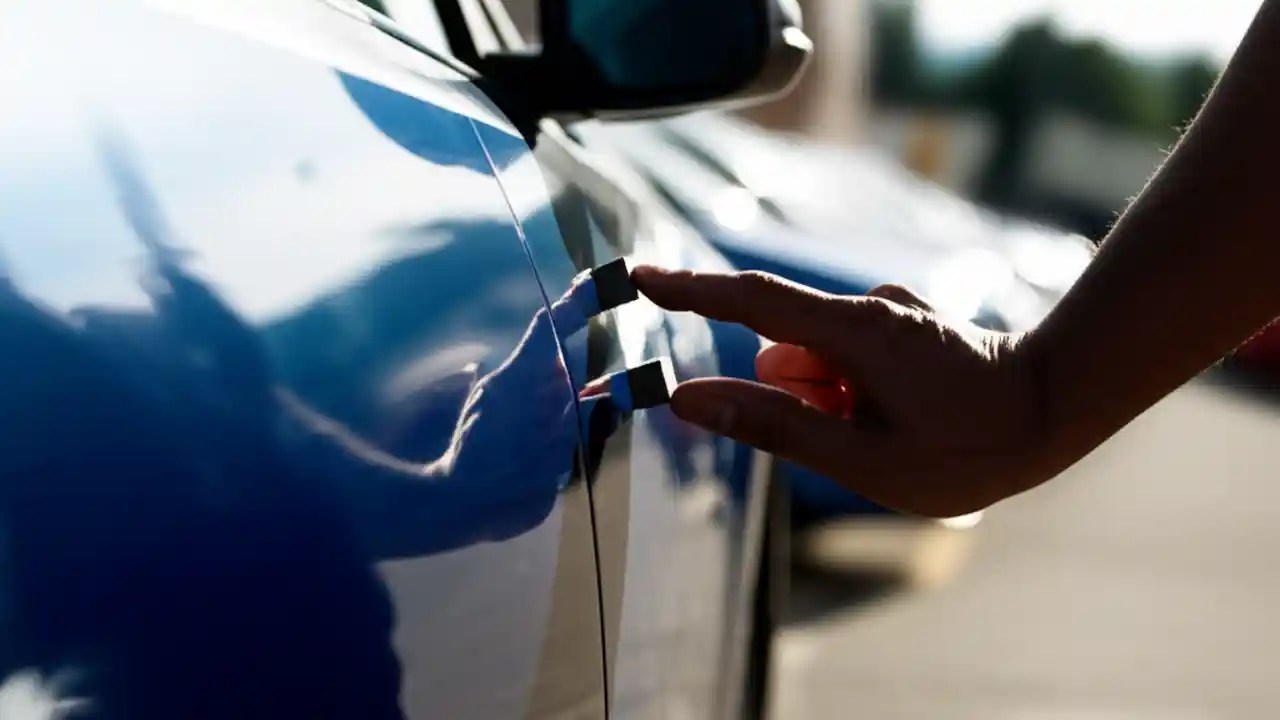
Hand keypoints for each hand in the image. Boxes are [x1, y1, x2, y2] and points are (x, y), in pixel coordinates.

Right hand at [632, 266, 1064, 517]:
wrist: (1058, 409)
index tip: (638, 276)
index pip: (749, 301)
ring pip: (815, 363)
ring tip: (890, 433)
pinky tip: (903, 419)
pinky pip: (845, 361)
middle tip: (857, 437)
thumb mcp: (864, 458)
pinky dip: (851, 393)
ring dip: (827, 402)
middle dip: (796, 398)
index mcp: (853, 332)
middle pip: (783, 351)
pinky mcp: (900, 328)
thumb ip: (772, 427)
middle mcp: (866, 310)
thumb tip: (691, 401)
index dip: (689, 290)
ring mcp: (887, 317)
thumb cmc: (969, 446)